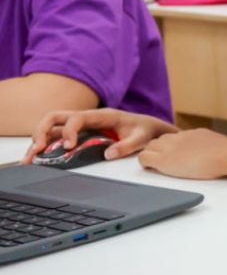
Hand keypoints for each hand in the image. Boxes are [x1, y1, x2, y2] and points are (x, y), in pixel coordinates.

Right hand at [24, 108, 177, 162]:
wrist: (150, 128)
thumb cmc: (145, 130)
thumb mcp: (142, 137)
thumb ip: (128, 145)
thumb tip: (110, 153)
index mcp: (103, 115)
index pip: (78, 118)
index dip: (69, 130)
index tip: (67, 147)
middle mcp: (88, 118)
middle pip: (56, 116)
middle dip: (42, 130)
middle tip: (37, 149)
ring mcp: (81, 126)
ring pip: (52, 127)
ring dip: (38, 140)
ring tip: (29, 158)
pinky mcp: (79, 134)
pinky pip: (56, 137)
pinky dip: (45, 146)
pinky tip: (37, 159)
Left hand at [137, 128, 226, 179]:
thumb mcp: (218, 144)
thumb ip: (209, 145)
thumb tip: (212, 150)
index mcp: (193, 134)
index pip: (174, 137)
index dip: (171, 147)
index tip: (174, 155)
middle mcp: (179, 137)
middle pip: (159, 140)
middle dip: (159, 150)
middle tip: (164, 162)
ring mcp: (170, 147)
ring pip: (150, 146)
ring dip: (152, 155)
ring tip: (158, 166)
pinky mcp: (164, 159)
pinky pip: (144, 157)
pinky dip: (145, 162)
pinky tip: (151, 169)